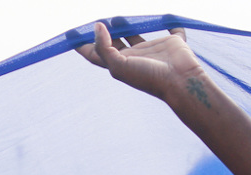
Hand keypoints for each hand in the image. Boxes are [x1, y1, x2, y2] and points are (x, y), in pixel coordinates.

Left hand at [76, 22, 203, 102]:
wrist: (180, 82)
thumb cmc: (148, 77)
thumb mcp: (118, 66)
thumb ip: (104, 47)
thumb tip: (98, 26)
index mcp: (120, 64)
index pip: (96, 54)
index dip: (83, 45)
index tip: (70, 34)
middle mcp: (135, 57)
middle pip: (114, 43)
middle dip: (104, 33)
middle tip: (97, 21)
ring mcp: (153, 49)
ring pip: (136, 35)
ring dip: (127, 25)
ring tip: (118, 16)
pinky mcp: (172, 42)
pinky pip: (171, 30)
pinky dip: (171, 24)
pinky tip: (167, 18)